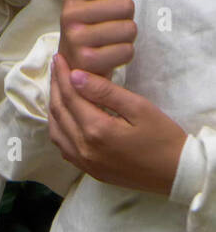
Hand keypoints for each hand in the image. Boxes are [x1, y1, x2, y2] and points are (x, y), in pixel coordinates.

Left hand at [48, 53, 186, 196]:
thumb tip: (75, 76)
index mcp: (96, 130)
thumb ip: (105, 92)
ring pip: (55, 130)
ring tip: (58, 88)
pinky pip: (62, 146)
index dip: (62, 75)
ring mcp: (83, 161)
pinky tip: (64, 116)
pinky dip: (58, 127)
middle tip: (56, 68)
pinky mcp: (88, 169)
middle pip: (58, 112)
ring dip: (54, 107)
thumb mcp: (139, 108)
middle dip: (55, 87)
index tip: (59, 59)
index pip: (70, 96)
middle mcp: (83, 147)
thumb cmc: (163, 138)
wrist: (176, 173)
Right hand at [58, 0, 135, 77]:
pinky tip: (110, 55)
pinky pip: (126, 50)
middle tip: (111, 27)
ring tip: (110, 41)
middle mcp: (68, 13)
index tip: (107, 10)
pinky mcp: (86, 59)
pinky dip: (124, 54)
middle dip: (127, 19)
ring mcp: (76, 37)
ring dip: (127, 37)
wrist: (74, 62)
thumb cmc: (89, 24)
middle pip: (127, 6)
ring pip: (129, 29)